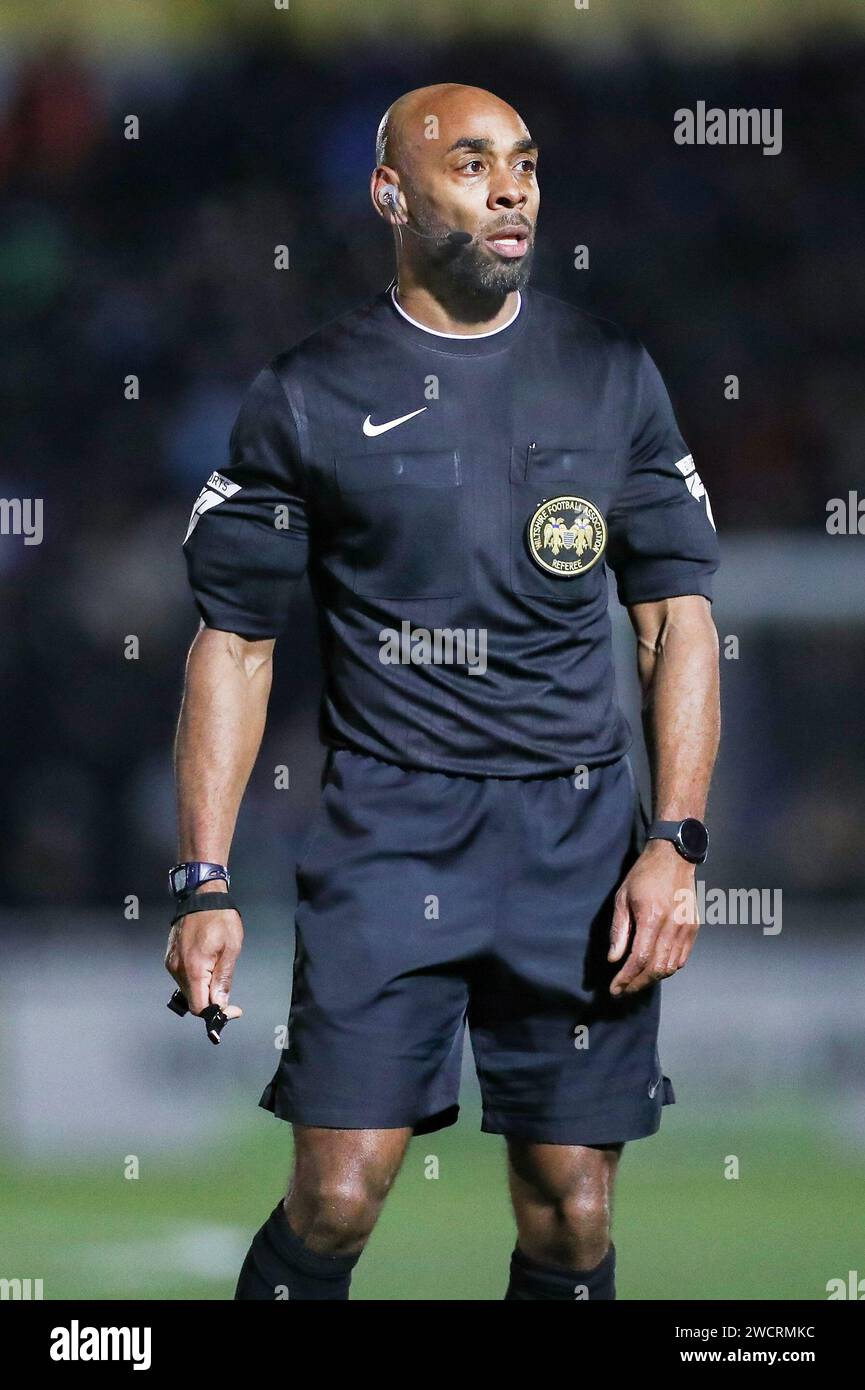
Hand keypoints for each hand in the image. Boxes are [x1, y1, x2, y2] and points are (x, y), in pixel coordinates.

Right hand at [164, 885, 243, 1020]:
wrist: (202, 896)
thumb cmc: (219, 918)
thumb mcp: (230, 949)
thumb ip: (223, 979)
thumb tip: (220, 1004)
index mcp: (193, 968)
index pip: (199, 1007)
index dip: (216, 1013)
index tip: (232, 1010)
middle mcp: (177, 969)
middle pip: (193, 1001)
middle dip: (211, 1002)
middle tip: (228, 993)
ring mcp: (171, 963)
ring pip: (188, 990)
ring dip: (204, 990)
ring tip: (218, 972)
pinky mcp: (170, 958)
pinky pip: (183, 978)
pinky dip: (196, 980)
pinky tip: (208, 967)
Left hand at [607, 840, 698, 995]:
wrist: (673, 858)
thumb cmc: (643, 875)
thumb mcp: (622, 898)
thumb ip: (618, 931)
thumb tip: (614, 959)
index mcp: (652, 917)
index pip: (640, 958)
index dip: (626, 978)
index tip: (614, 989)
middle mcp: (673, 925)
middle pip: (657, 968)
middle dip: (638, 984)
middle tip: (623, 991)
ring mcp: (686, 928)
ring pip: (671, 967)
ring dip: (652, 979)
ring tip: (635, 982)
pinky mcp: (694, 928)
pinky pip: (682, 958)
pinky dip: (668, 969)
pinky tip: (654, 969)